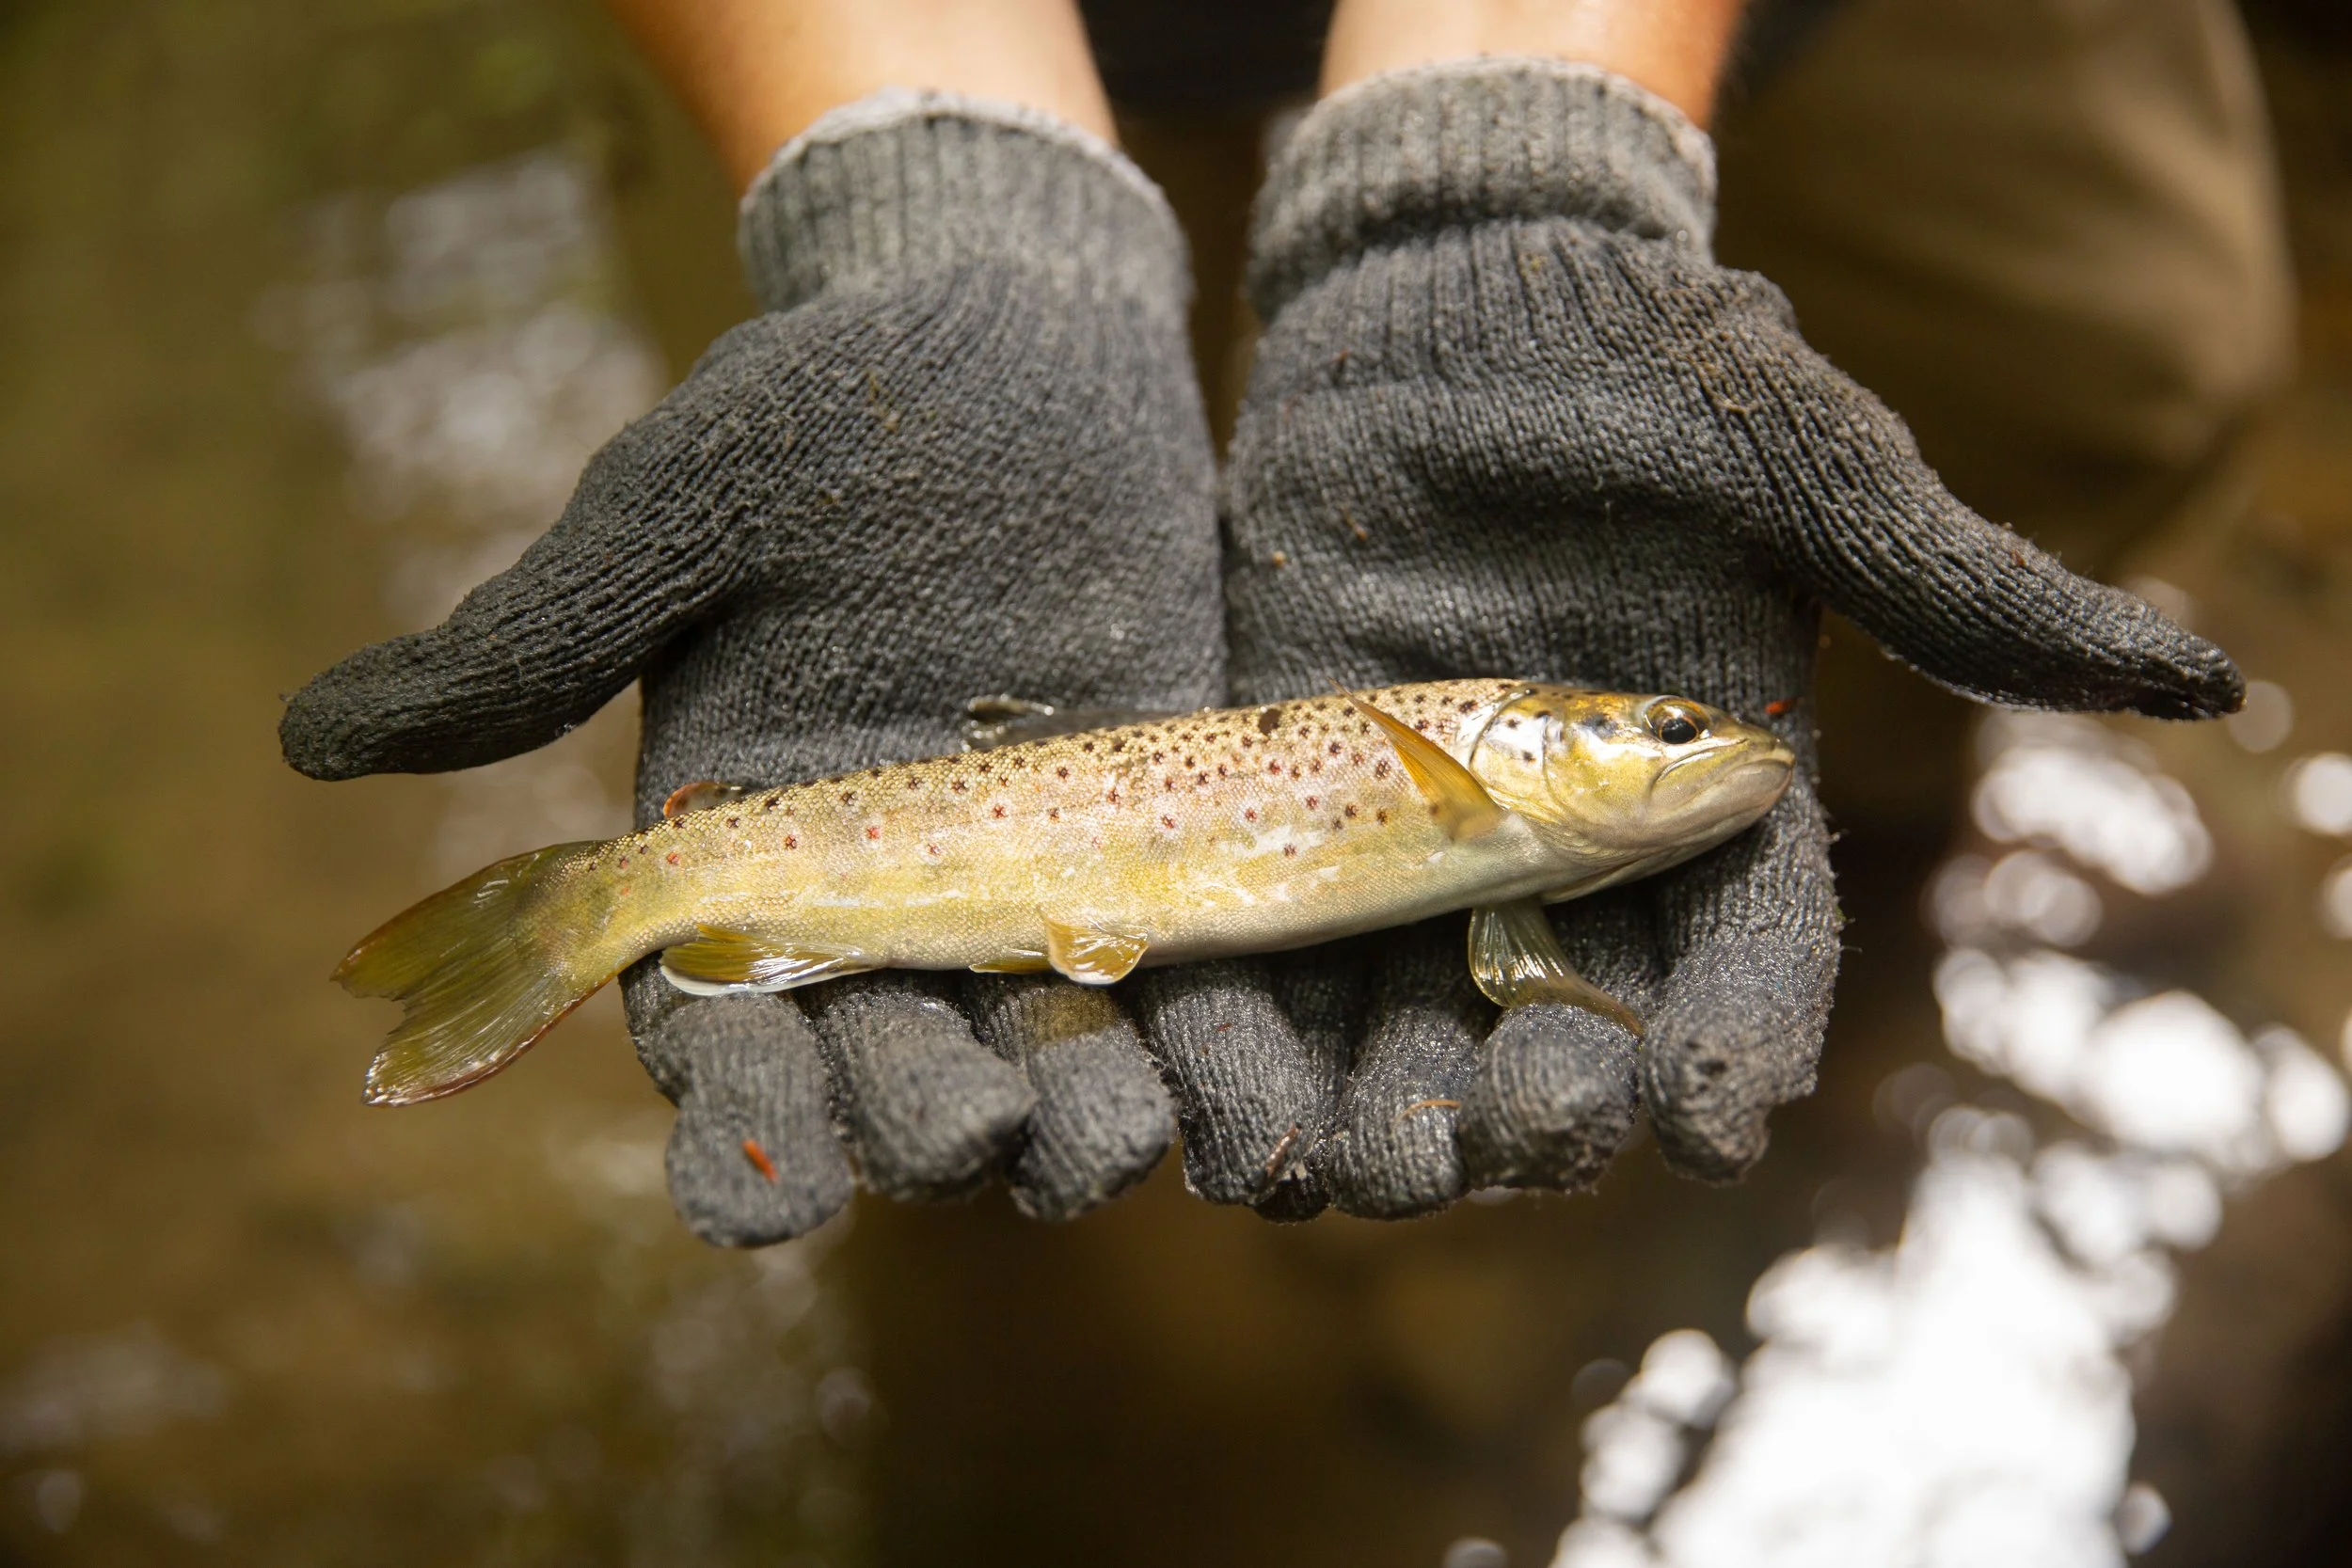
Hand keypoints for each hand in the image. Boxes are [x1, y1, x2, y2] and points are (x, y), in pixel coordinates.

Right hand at [282, 97, 1221, 1243]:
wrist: (1013, 326)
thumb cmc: (823, 404)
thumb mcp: (678, 511)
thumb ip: (534, 641)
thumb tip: (309, 742)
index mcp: (744, 849)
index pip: (716, 1033)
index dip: (732, 1131)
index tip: (755, 1210)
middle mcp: (886, 895)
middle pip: (895, 1067)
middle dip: (928, 1122)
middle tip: (972, 1139)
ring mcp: (1035, 871)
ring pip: (1051, 1044)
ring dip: (1088, 1113)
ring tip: (1133, 1140)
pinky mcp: (1166, 825)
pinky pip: (1190, 959)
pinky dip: (1220, 1034)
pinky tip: (1261, 1092)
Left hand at [1138, 60, 2240, 1217]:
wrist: (1450, 293)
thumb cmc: (1647, 363)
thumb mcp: (1803, 464)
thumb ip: (1952, 586)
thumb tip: (2193, 677)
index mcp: (1708, 807)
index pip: (1740, 967)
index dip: (1729, 1056)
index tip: (1702, 1127)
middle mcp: (1564, 854)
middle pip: (1555, 1035)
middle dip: (1528, 1114)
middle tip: (1493, 1141)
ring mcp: (1415, 838)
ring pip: (1396, 1029)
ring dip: (1368, 1122)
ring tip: (1326, 1173)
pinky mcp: (1284, 797)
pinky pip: (1260, 944)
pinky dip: (1235, 1032)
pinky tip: (1205, 1093)